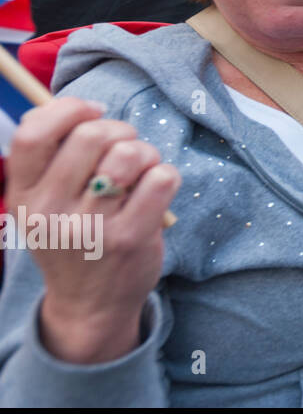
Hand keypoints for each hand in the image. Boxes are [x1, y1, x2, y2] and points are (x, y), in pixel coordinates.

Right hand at [6, 98, 179, 363]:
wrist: (90, 305)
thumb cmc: (75, 239)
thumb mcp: (45, 204)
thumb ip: (56, 158)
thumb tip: (86, 108)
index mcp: (25, 195)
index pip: (32, 133)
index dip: (68, 109)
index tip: (92, 113)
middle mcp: (50, 211)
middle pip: (92, 135)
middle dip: (121, 132)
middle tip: (126, 150)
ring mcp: (91, 227)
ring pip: (131, 154)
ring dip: (146, 153)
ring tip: (142, 172)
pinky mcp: (130, 238)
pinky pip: (162, 178)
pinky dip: (166, 176)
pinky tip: (156, 191)